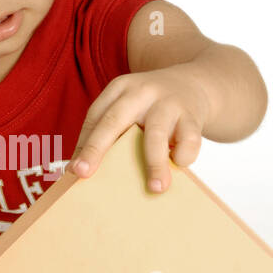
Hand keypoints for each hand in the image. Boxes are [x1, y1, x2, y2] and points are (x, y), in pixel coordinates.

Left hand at [68, 65, 210, 193]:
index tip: (74, 170)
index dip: (83, 144)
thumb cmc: (153, 106)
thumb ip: (109, 132)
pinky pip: (189, 140)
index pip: (96, 117)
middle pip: (114, 120)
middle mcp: (142, 92)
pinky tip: (179, 164)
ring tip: (155, 188)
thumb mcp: (130, 106)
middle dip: (97, 148)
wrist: (198, 84)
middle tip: (83, 173)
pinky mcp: (192, 116)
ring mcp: (168, 102)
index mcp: (120, 89)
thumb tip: (78, 173)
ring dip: (154, 164)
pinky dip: (184, 156)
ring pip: (157, 134)